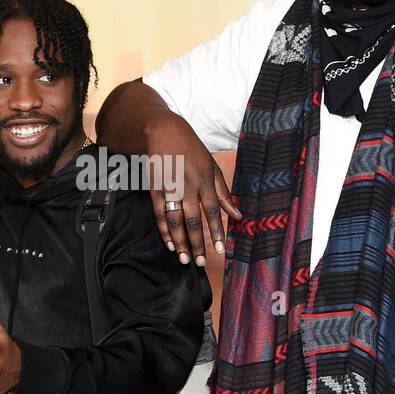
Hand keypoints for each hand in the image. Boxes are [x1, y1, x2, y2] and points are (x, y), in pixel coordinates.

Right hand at [143, 111, 241, 265]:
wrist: (164, 131)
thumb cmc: (192, 151)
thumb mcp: (212, 167)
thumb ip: (224, 193)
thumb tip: (238, 215)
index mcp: (205, 180)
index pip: (213, 211)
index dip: (216, 232)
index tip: (220, 250)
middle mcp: (188, 186)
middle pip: (193, 220)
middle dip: (197, 243)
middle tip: (201, 262)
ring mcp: (170, 188)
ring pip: (175, 220)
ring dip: (180, 242)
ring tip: (185, 259)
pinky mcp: (155, 189)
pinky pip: (159, 214)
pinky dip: (164, 231)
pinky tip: (170, 244)